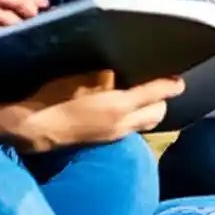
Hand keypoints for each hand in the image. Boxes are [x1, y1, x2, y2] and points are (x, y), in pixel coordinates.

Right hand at [4, 69, 183, 151]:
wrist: (35, 127)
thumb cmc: (57, 96)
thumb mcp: (85, 77)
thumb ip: (111, 75)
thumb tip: (125, 73)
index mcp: (121, 105)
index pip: (158, 93)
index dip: (171, 84)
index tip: (178, 79)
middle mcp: (123, 123)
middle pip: (158, 113)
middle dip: (163, 100)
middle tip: (160, 86)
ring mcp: (114, 135)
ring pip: (145, 123)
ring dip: (149, 111)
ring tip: (143, 97)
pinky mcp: (104, 140)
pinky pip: (130, 129)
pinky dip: (134, 118)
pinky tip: (123, 109)